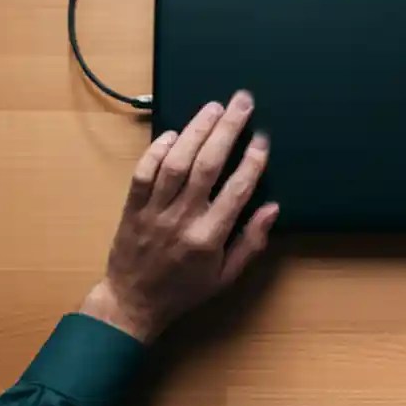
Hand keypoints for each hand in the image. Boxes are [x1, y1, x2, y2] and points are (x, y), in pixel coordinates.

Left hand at [80, 91, 279, 342]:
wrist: (132, 304)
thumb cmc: (184, 290)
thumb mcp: (226, 277)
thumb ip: (251, 243)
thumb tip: (272, 209)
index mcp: (208, 238)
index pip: (236, 190)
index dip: (252, 162)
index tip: (263, 138)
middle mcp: (182, 219)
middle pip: (207, 165)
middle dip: (227, 130)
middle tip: (241, 102)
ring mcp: (154, 211)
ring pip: (176, 162)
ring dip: (196, 131)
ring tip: (213, 107)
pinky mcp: (132, 207)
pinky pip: (144, 172)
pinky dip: (158, 150)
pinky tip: (175, 133)